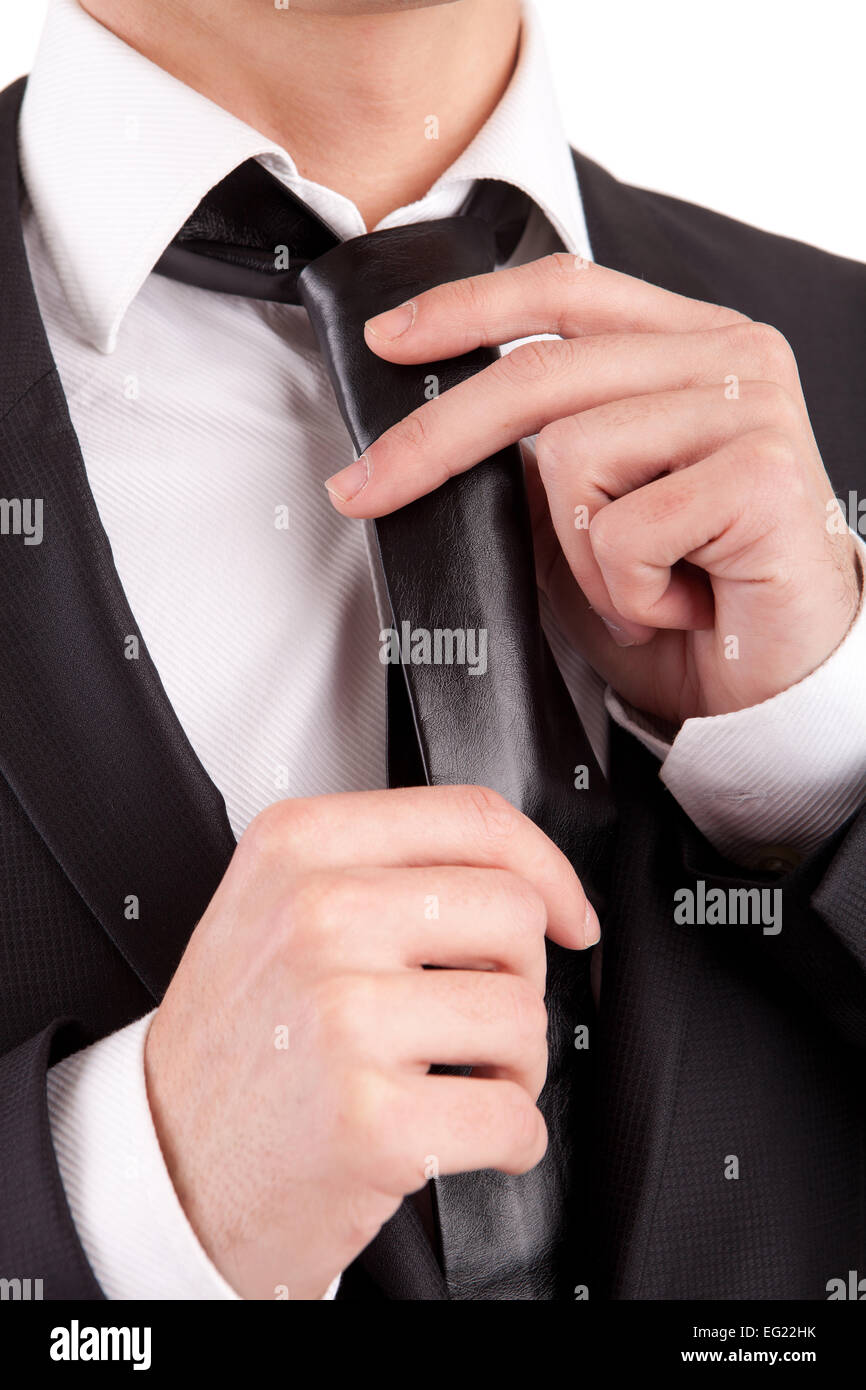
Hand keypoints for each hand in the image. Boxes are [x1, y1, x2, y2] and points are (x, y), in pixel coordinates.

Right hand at [145, 785, 594, 1299]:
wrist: (166, 1168)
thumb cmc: (238, 1041)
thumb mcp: (275, 905)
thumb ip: (383, 865)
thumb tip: (529, 877)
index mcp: (298, 847)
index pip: (473, 818)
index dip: (549, 867)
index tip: (568, 914)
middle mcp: (317, 916)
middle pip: (515, 913)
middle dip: (520, 979)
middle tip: (471, 1018)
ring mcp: (342, 1016)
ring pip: (524, 1015)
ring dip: (514, 1066)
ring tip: (451, 1081)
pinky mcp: (370, 1119)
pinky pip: (514, 1116)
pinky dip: (509, 1140)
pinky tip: (455, 1137)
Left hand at [326, 254, 859, 724]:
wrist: (777, 688)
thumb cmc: (690, 602)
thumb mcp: (585, 520)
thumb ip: (537, 459)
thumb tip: (435, 433)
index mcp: (689, 345)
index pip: (565, 291)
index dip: (466, 309)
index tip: (387, 340)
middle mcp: (730, 355)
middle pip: (540, 375)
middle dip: (434, 442)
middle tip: (362, 490)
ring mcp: (753, 406)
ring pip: (573, 457)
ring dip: (580, 558)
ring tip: (639, 591)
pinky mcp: (765, 471)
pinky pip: (624, 530)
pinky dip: (627, 593)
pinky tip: (678, 605)